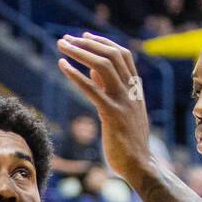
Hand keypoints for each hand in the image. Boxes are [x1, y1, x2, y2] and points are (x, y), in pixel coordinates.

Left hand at [56, 32, 152, 183]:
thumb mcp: (123, 110)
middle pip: (111, 55)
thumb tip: (93, 69)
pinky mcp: (112, 115)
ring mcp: (123, 102)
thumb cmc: (128, 140)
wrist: (140, 165)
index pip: (122, 55)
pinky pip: (93, 90)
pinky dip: (76, 75)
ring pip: (103, 65)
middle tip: (66, 39)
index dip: (103, 42)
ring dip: (80, 52)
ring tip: (61, 46)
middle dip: (87, 43)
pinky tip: (62, 66)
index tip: (85, 36)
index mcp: (136, 88)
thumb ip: (110, 89)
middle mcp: (131, 91)